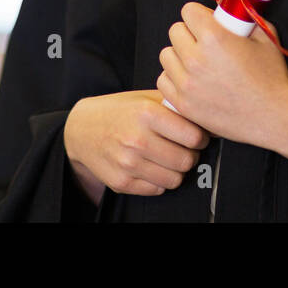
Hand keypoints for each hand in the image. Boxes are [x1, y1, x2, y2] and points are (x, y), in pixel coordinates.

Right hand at [63, 89, 210, 201]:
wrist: (81, 129)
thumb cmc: (117, 112)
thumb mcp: (143, 98)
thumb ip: (173, 105)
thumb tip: (207, 118)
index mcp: (145, 113)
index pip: (193, 136)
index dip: (200, 137)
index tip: (196, 136)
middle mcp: (136, 139)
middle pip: (187, 160)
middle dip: (190, 155)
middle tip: (183, 148)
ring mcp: (128, 163)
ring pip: (175, 179)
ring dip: (176, 170)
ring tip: (167, 158)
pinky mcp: (122, 183)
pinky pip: (158, 189)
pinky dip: (159, 180)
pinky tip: (151, 166)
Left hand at [157, 1, 287, 162]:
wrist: (274, 117)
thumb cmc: (271, 79)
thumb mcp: (264, 38)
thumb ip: (242, 19)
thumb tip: (228, 9)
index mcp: (214, 37)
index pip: (188, 11)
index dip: (199, 15)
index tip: (206, 23)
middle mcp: (196, 59)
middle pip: (175, 31)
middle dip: (189, 33)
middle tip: (203, 43)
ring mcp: (187, 83)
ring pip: (166, 55)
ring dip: (179, 55)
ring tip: (197, 62)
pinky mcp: (183, 104)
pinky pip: (163, 80)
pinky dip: (174, 78)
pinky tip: (191, 80)